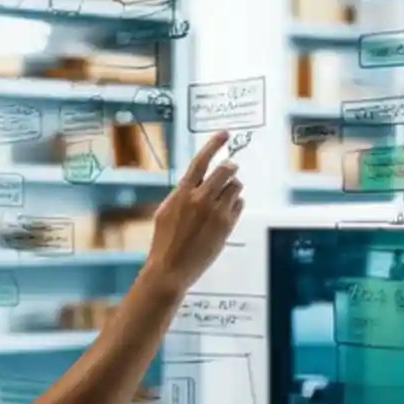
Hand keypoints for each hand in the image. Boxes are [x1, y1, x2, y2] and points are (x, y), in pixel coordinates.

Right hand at [143, 131, 243, 294]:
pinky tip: (226, 211)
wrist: (171, 269)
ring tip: (224, 196)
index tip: (225, 134)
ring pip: (235, 187)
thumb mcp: (165, 212)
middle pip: (226, 171)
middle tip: (231, 168)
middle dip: (230, 167)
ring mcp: (216, 213)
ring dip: (233, 187)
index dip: (214, 144)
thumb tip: (195, 183)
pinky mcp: (226, 226)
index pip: (201, 161)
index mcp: (182, 193)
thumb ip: (181, 194)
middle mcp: (201, 199)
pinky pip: (239, 204)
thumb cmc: (164, 242)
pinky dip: (236, 203)